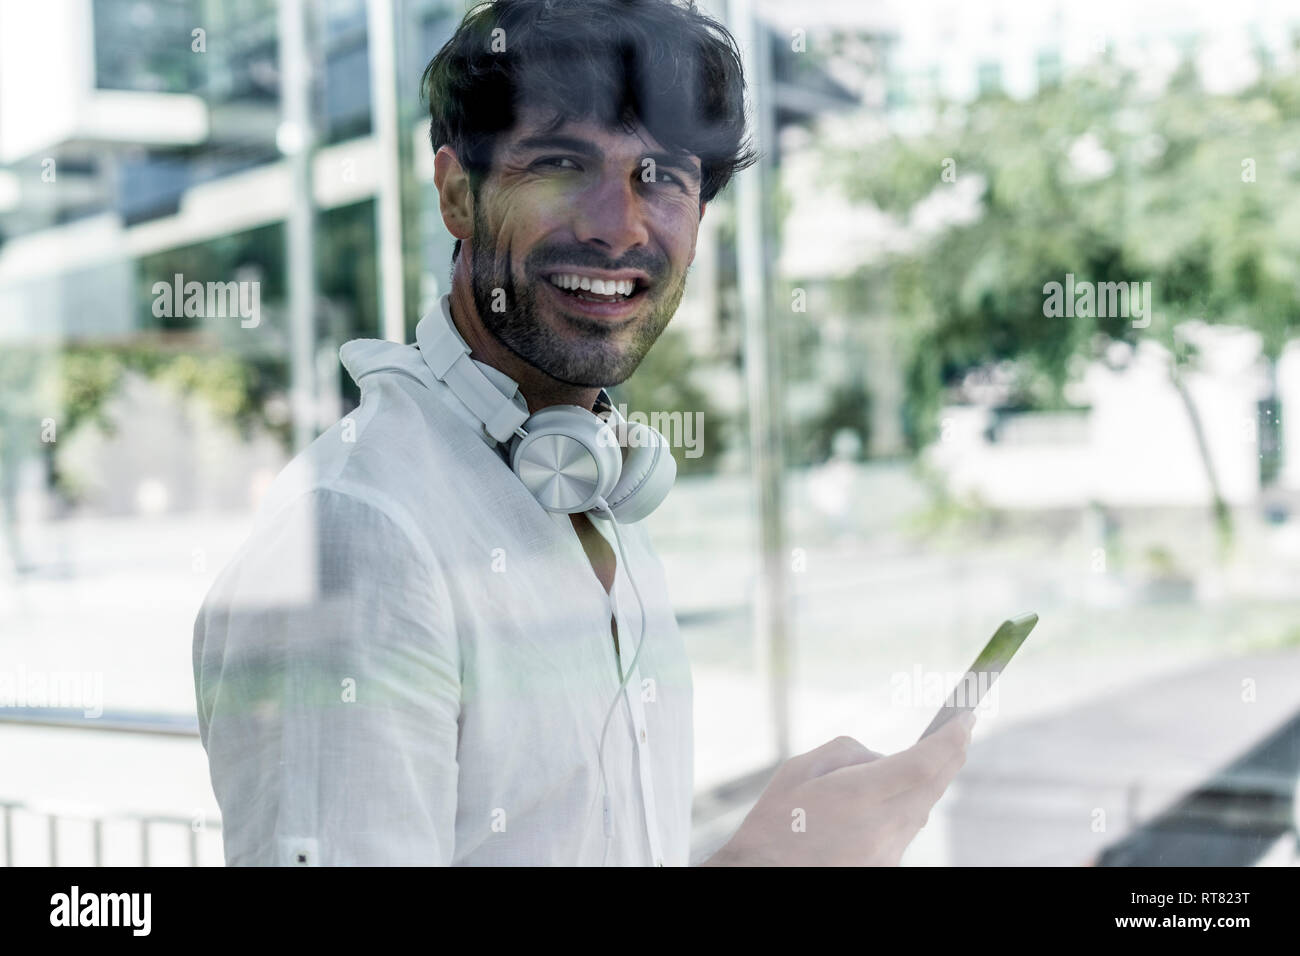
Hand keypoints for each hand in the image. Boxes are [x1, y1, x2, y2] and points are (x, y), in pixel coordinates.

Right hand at [702, 711, 974, 865]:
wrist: (763, 876)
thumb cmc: (775, 821)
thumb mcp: (800, 769)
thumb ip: (848, 753)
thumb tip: (881, 758)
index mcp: (859, 796)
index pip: (924, 763)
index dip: (951, 739)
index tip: (966, 719)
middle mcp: (882, 827)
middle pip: (934, 785)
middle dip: (952, 753)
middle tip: (962, 729)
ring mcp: (888, 852)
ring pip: (922, 807)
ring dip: (926, 780)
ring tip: (921, 758)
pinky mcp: (886, 866)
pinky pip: (906, 828)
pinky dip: (905, 806)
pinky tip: (890, 797)